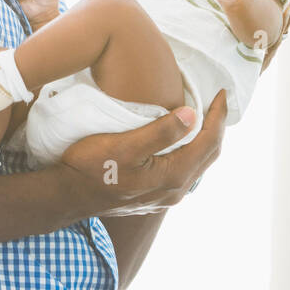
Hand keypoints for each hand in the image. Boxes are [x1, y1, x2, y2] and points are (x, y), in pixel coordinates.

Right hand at [55, 90, 228, 216]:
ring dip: (205, 140)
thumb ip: (161, 132)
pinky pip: (184, 171)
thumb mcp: (125, 145)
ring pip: (198, 164)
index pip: (209, 141)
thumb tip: (192, 115)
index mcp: (173, 175)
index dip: (219, 116)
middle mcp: (175, 190)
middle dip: (216, 126)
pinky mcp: (154, 196)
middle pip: (209, 154)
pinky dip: (190, 151)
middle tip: (217, 101)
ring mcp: (165, 196)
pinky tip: (182, 140)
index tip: (222, 93)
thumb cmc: (92, 167)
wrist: (67, 196)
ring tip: (204, 117)